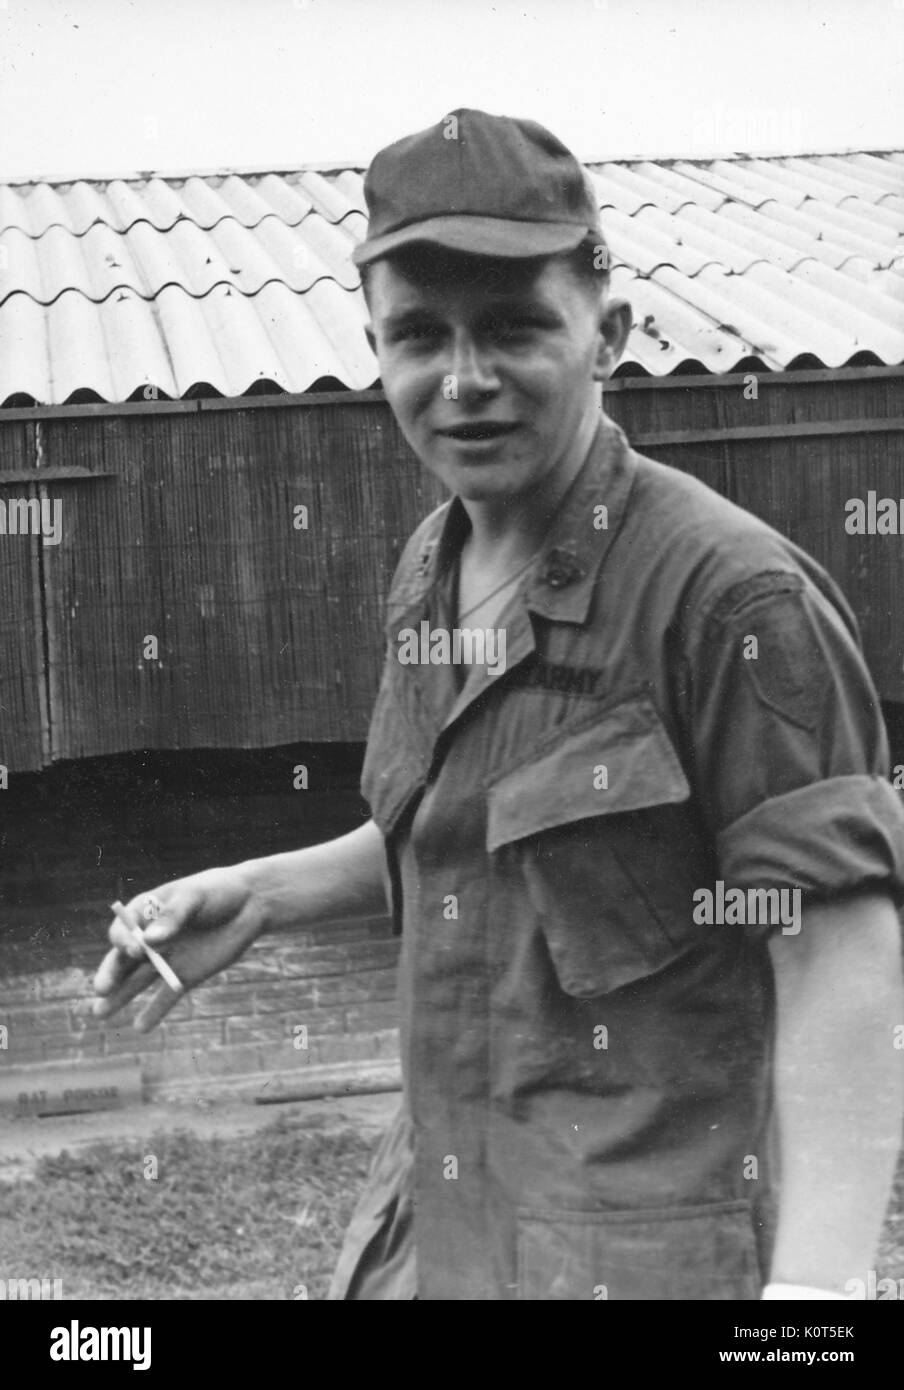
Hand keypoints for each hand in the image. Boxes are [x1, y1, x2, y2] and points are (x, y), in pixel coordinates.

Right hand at [92, 865, 264, 1031]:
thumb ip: (173, 917)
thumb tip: (149, 942)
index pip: (124, 929)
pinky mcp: (186, 975)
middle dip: (110, 974)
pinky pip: (166, 996)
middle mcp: (151, 939)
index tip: (136, 950)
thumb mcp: (195, 897)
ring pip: (137, 981)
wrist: (251, 904)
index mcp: (147, 911)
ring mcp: (167, 959)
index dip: (124, 941)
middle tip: (101, 989)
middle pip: (123, 959)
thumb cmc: (219, 891)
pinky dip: (154, 1012)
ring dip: (120, 997)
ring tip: (99, 1014)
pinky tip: (141, 1027)